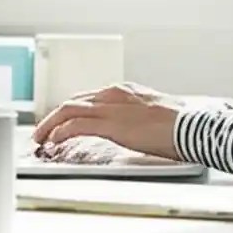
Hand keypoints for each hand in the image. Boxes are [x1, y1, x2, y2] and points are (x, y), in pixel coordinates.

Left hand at [31, 82, 181, 159]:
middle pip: (73, 102)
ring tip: (41, 138)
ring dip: (50, 124)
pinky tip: (53, 142)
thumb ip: (138, 118)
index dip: (71, 111)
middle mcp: (113, 94)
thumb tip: (135, 130)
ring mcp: (110, 107)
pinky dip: (60, 133)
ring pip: (67, 110)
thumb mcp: (154, 114)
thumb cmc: (181, 123)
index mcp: (124, 91)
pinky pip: (75, 125)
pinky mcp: (109, 123)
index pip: (88, 98)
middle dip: (54, 117)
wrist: (191, 125)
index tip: (62, 122)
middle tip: (43, 131)